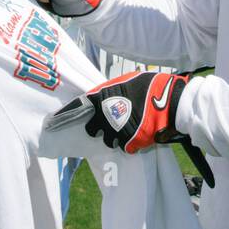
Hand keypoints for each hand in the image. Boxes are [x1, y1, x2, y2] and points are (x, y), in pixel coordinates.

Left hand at [45, 70, 212, 187]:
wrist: (174, 103)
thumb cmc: (152, 87)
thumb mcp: (129, 81)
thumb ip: (112, 90)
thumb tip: (100, 96)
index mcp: (106, 96)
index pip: (79, 106)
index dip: (67, 114)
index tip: (54, 121)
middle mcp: (108, 115)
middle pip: (92, 128)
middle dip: (95, 129)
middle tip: (102, 127)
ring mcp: (119, 131)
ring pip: (108, 140)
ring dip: (114, 137)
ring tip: (128, 129)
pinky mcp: (131, 143)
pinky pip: (125, 147)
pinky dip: (130, 142)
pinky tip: (139, 135)